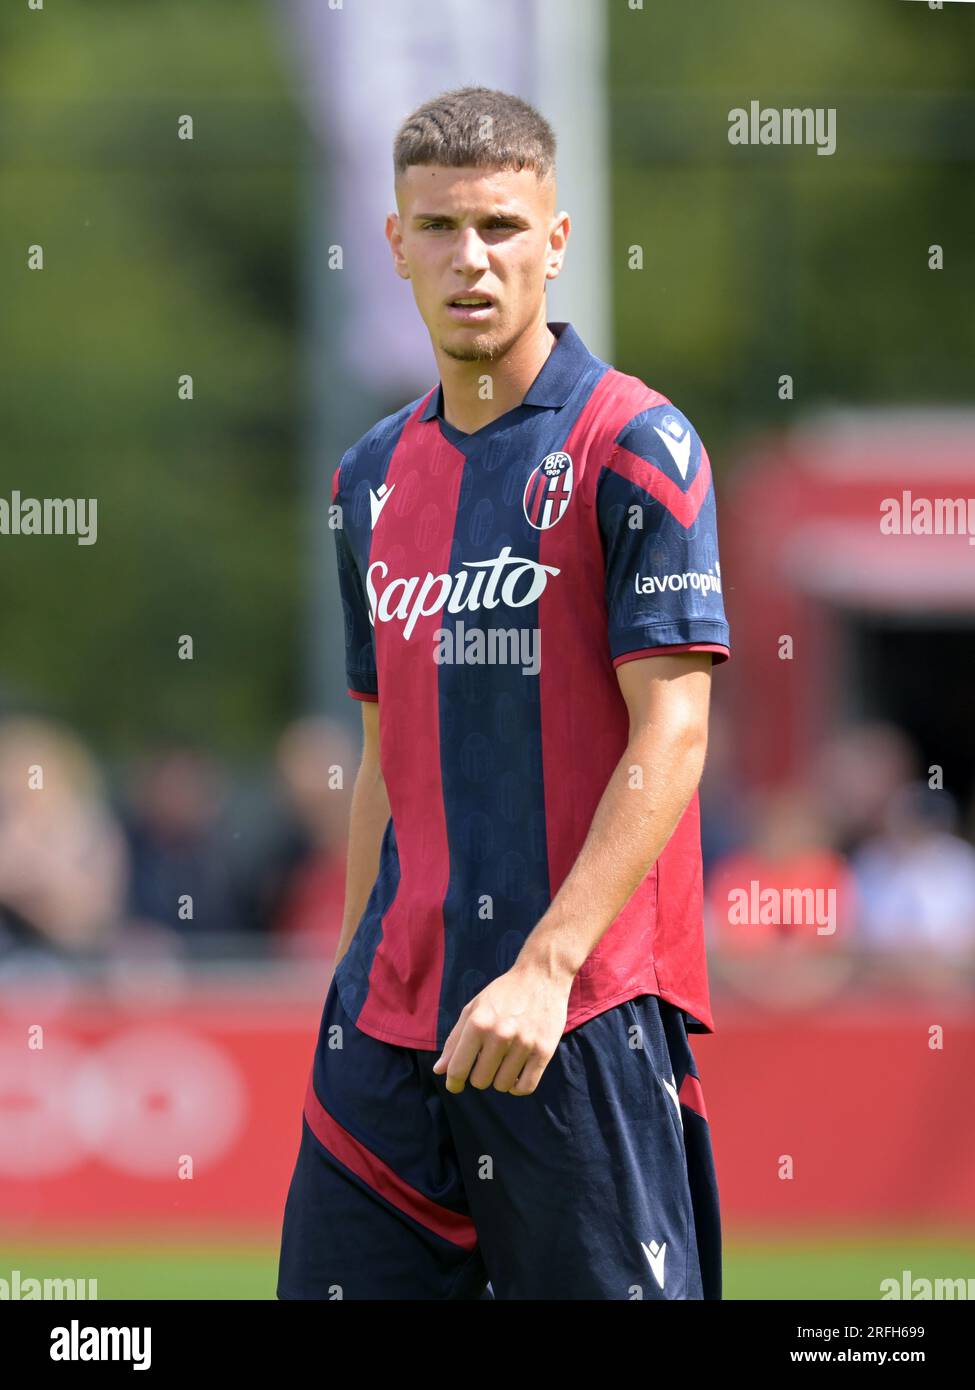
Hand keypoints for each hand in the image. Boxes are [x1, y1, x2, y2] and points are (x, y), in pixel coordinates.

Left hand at [432, 964, 572, 1095]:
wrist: (541, 976)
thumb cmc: (503, 994)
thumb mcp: (473, 1009)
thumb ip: (454, 1040)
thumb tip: (439, 1070)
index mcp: (478, 1023)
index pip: (458, 1068)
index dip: (453, 1082)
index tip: (455, 1085)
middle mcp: (500, 1034)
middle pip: (480, 1081)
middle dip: (479, 1076)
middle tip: (486, 1062)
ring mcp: (524, 1043)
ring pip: (503, 1085)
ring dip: (500, 1079)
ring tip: (503, 1062)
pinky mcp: (544, 1050)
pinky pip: (525, 1087)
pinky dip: (517, 1087)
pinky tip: (516, 1074)